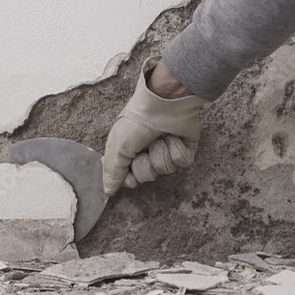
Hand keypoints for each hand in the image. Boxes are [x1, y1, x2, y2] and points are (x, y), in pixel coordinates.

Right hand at [102, 57, 205, 195]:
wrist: (164, 102)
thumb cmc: (137, 120)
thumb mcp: (118, 146)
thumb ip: (113, 171)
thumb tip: (108, 192)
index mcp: (130, 152)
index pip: (131, 180)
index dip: (131, 178)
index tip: (130, 169)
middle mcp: (149, 153)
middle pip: (147, 176)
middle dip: (146, 162)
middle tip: (145, 146)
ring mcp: (168, 151)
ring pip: (166, 170)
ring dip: (162, 153)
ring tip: (160, 136)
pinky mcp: (186, 148)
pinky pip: (183, 162)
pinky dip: (177, 149)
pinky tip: (174, 137)